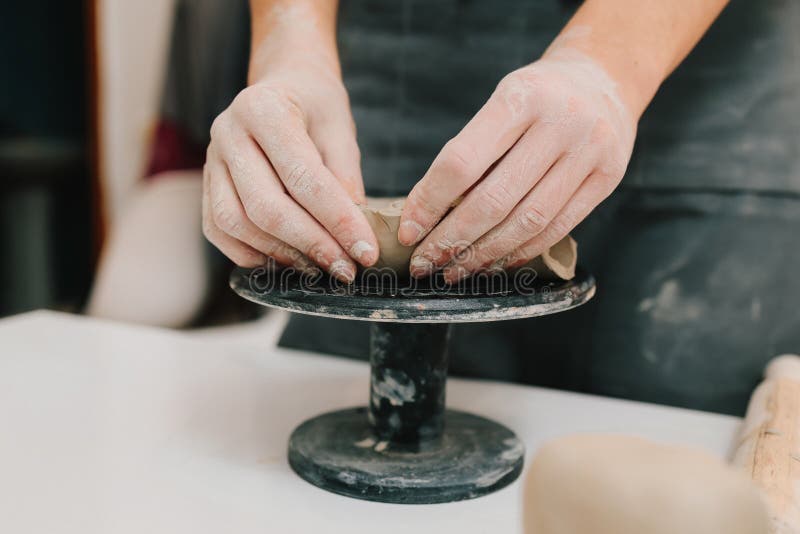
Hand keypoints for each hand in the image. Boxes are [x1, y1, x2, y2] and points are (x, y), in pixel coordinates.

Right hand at [202, 63, 378, 281]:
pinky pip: (218, 230)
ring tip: (319, 266)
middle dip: (311, 244)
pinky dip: (251, 253)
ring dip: (280, 254)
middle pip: (264, 206)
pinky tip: (285, 261)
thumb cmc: (316, 105)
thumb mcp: (341, 129)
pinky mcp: (205, 183)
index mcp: (264, 109)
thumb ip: (346, 178)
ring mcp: (210, 159)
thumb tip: (353, 234)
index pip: (303, 177)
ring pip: (235, 223)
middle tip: (346, 268)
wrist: (282, 85)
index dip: (338, 220)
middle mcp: (227, 132)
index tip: (366, 251)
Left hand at [398, 49, 636, 281]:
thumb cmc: (537, 96)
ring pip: (528, 221)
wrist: (604, 77)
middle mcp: (560, 122)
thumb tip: (426, 216)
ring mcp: (590, 151)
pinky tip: (497, 262)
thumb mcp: (500, 103)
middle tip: (427, 263)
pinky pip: (559, 227)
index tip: (409, 232)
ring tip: (458, 269)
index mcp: (520, 97)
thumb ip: (470, 152)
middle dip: (453, 240)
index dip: (430, 202)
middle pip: (495, 200)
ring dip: (486, 254)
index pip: (462, 162)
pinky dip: (523, 250)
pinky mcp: (609, 177)